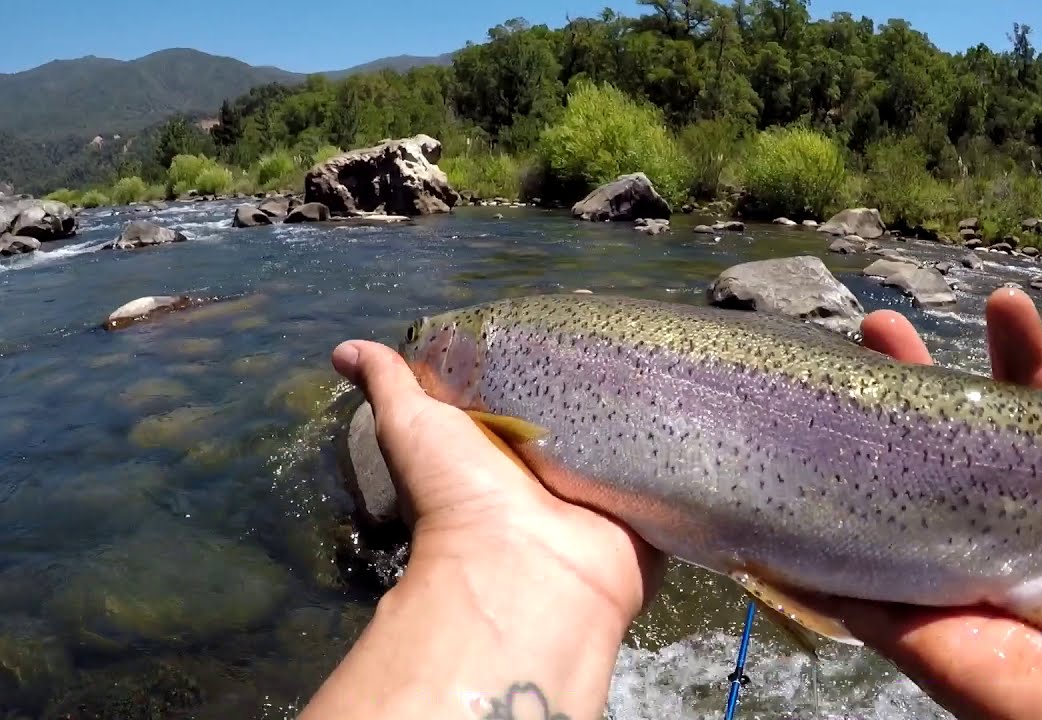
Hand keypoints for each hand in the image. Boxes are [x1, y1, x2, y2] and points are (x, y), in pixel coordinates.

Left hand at [331, 340, 664, 632]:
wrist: (520, 570)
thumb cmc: (460, 495)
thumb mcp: (413, 427)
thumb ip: (390, 387)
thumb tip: (344, 349)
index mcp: (505, 445)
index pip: (533, 384)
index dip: (548, 349)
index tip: (572, 306)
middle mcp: (556, 467)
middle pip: (587, 406)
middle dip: (605, 371)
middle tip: (630, 323)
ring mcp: (605, 489)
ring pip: (634, 431)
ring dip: (649, 400)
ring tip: (671, 349)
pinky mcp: (648, 508)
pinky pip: (671, 468)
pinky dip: (683, 441)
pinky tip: (697, 398)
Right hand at [849, 288, 1041, 719]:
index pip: (1028, 415)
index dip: (1011, 359)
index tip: (1002, 304)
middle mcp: (1005, 535)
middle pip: (944, 449)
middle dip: (911, 383)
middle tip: (877, 327)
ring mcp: (955, 581)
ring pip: (890, 505)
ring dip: (855, 447)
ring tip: (829, 379)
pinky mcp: (917, 632)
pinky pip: (852, 593)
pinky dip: (810, 559)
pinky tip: (778, 504)